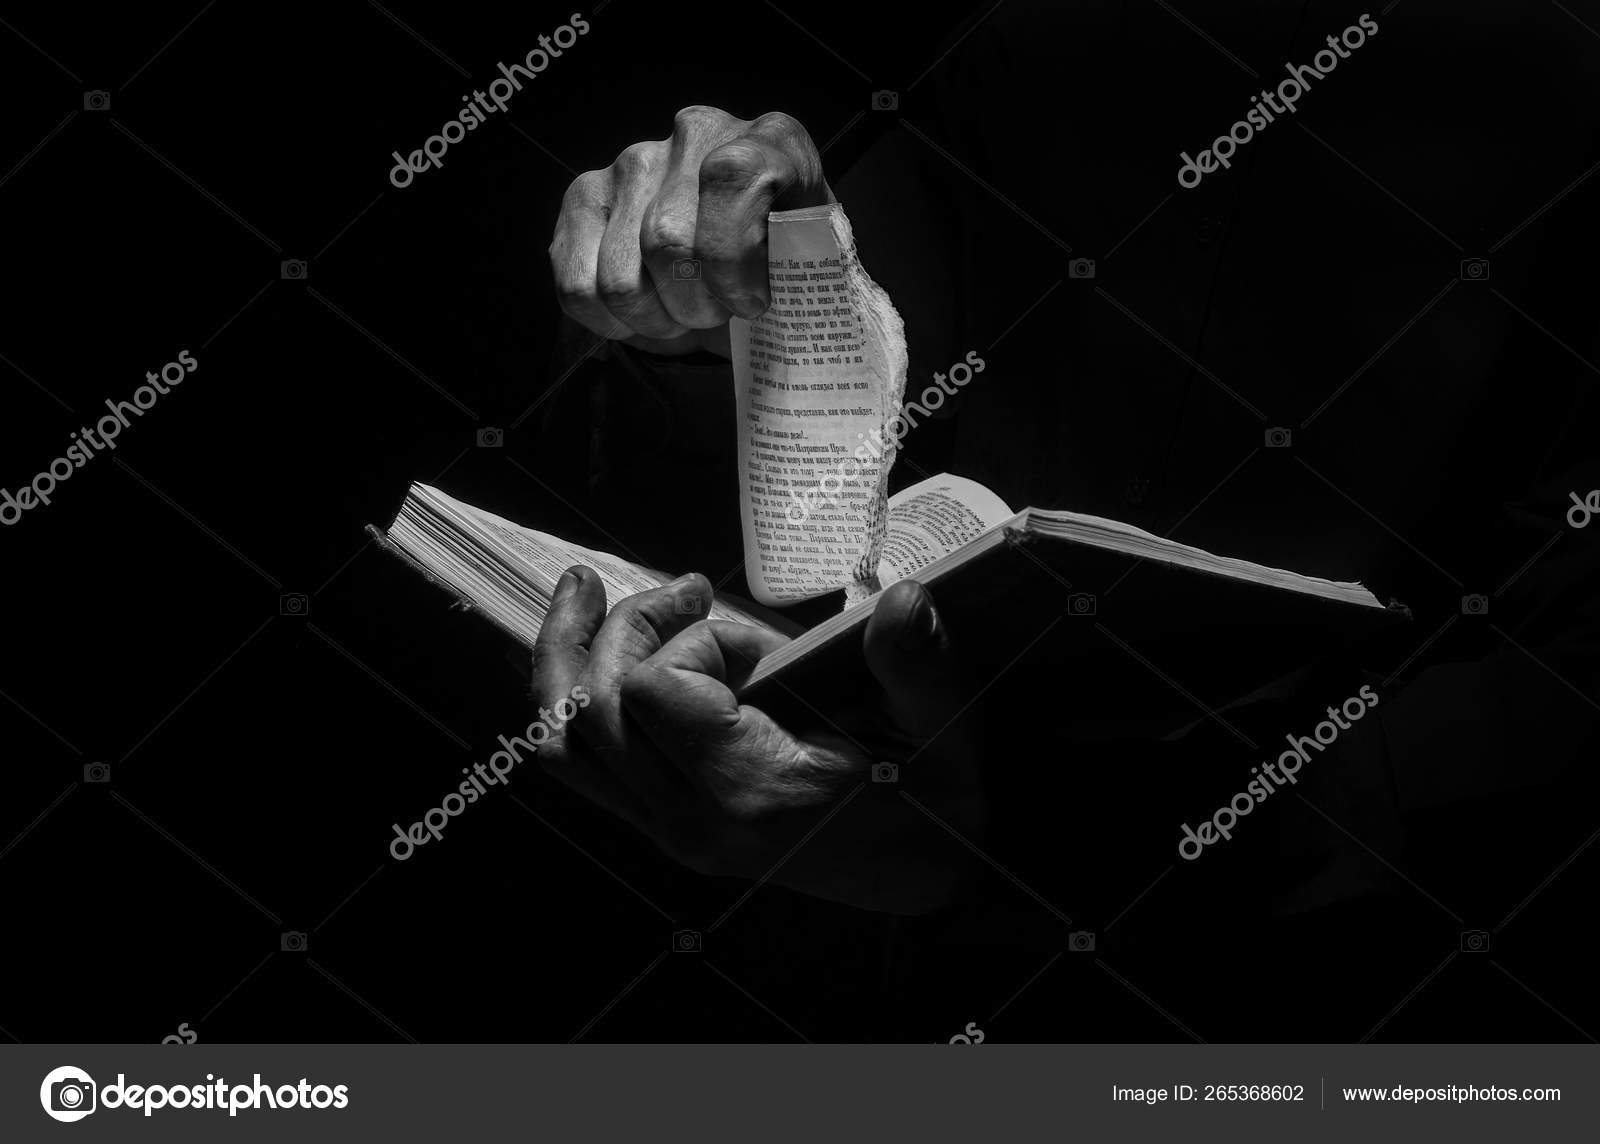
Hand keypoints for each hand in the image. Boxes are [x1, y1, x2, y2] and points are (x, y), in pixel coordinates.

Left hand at [531, 568, 984, 914]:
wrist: (928, 876)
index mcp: (753, 792)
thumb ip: (915, 662)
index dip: (692, 640)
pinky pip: (583, 765)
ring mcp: (669, 830)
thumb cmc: (933, 792)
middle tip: (686, 592)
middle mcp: (692, 821)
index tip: (759, 640)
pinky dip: (573, 701)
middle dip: (622, 628)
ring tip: (586, 595)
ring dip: (565, 659)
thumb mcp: (941, 722)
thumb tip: (905, 599)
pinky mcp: (665, 825)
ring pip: (562, 743)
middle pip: (589, 708)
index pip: (653, 692)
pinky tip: (596, 652)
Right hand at [549, 106, 832, 356]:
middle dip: (695, 306)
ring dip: (655, 319)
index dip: (734, 262)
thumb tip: (758, 299)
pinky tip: (645, 311)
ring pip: (619, 279)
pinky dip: (611, 322)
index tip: (752, 304)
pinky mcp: (586, 197)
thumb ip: (798, 268)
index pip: (730, 179)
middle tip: (716, 314)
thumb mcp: (812, 266)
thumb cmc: (784, 267)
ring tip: (683, 312)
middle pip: (667, 243)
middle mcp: (695, 133)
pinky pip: (577, 285)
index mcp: (768, 140)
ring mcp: (632, 162)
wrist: (749, 266)